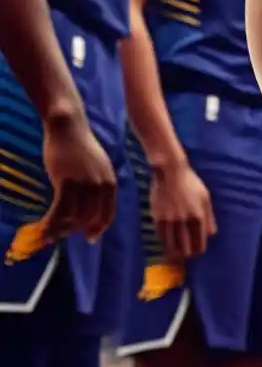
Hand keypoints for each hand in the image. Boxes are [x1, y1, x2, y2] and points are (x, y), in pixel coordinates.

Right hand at [40, 111, 116, 242]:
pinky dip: (52, 224)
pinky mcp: (66, 183)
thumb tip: (89, 208)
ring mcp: (85, 185)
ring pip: (74, 218)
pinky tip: (44, 229)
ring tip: (51, 234)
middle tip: (63, 234)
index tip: (90, 237)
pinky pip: (60, 211)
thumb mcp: (97, 169)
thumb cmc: (80, 148)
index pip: (108, 214)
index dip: (98, 228)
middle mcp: (101, 187)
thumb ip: (97, 187)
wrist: (68, 128)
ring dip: (62, 230)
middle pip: (90, 219)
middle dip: (76, 230)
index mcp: (111, 184)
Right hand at [149, 159, 216, 258]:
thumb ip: (209, 218)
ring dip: (175, 251)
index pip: (199, 244)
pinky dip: (165, 243)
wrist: (170, 172)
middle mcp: (183, 221)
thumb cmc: (191, 184)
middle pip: (185, 249)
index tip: (198, 250)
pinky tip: (168, 243)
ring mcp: (169, 221)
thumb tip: (211, 235)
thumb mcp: (206, 199)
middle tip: (188, 253)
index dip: (199, 250)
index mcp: (198, 217)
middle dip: (188, 253)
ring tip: (177, 252)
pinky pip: (161, 237)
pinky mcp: (157, 218)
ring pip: (171, 246)